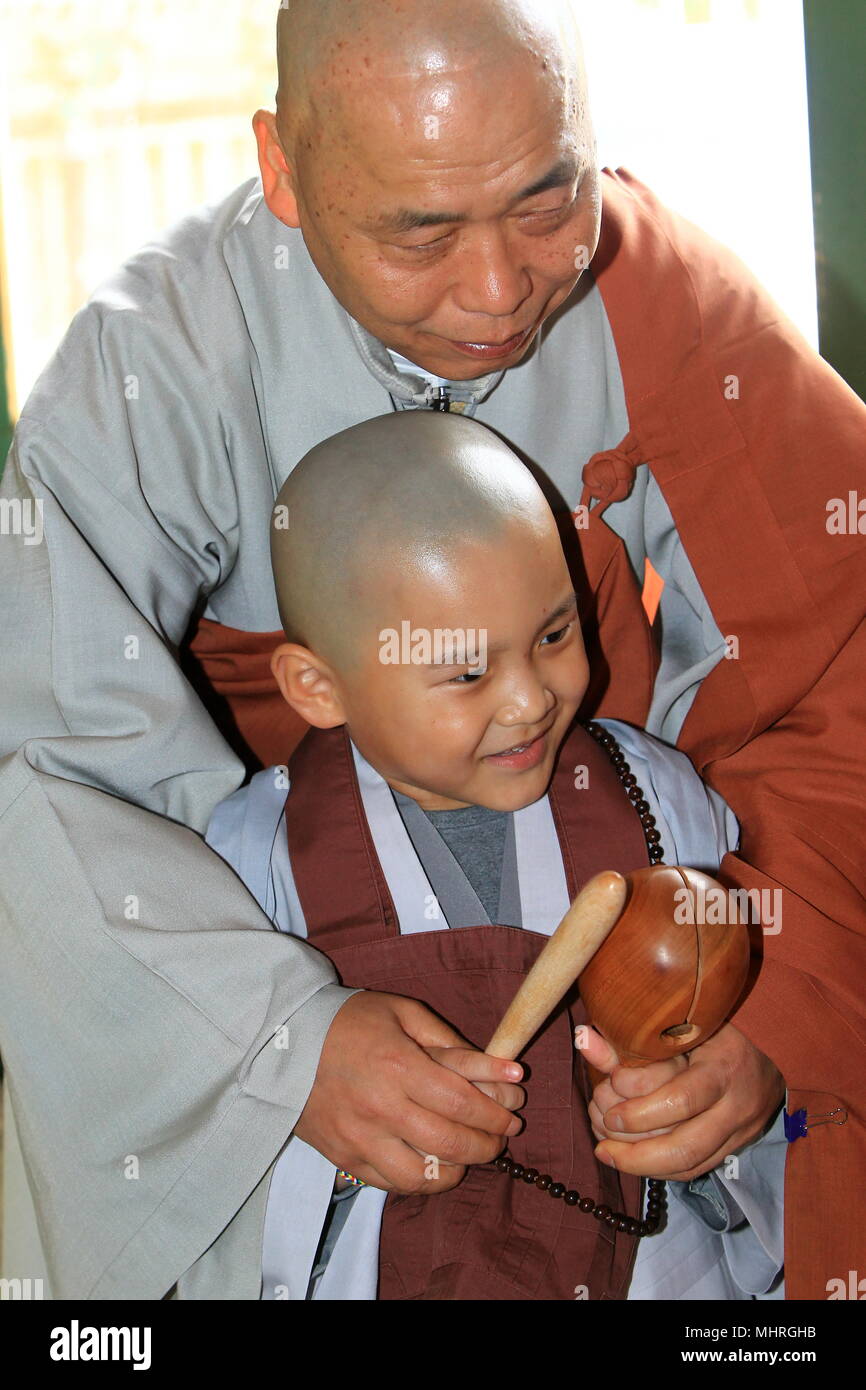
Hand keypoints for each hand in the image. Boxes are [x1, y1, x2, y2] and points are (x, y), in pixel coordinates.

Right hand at [295, 991, 523, 1193]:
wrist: (283, 1043)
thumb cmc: (350, 1022)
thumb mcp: (403, 1014)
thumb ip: (452, 1044)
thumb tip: (504, 1069)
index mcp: (397, 1066)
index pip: (462, 1103)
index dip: (496, 1113)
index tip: (514, 1113)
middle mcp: (379, 1108)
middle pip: (449, 1143)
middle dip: (488, 1145)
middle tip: (500, 1137)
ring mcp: (360, 1138)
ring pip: (424, 1177)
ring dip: (458, 1170)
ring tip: (469, 1154)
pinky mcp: (345, 1158)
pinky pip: (393, 1184)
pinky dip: (422, 1180)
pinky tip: (434, 1163)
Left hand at [577, 1022, 784, 1180]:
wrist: (777, 1049)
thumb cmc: (715, 1028)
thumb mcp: (679, 1027)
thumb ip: (629, 1040)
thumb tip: (582, 1038)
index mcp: (723, 1066)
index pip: (681, 1098)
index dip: (639, 1108)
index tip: (607, 1099)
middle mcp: (736, 1104)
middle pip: (685, 1146)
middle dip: (636, 1151)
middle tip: (602, 1140)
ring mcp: (740, 1131)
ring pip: (691, 1165)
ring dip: (643, 1167)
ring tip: (608, 1155)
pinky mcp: (737, 1147)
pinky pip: (697, 1170)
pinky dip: (661, 1170)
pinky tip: (634, 1161)